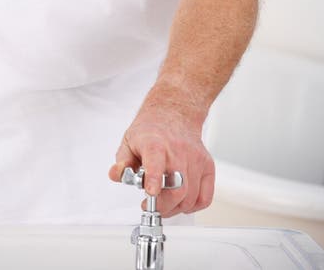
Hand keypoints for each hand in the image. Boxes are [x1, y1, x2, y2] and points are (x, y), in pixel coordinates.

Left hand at [108, 90, 214, 216]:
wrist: (173, 114)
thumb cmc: (151, 130)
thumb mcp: (129, 142)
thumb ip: (122, 162)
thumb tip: (116, 174)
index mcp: (155, 143)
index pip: (156, 161)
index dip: (154, 179)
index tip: (151, 192)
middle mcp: (178, 151)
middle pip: (178, 188)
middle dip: (164, 206)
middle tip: (152, 206)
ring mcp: (195, 159)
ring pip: (191, 197)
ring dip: (176, 208)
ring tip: (164, 202)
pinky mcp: (207, 165)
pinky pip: (205, 197)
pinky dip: (193, 206)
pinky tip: (181, 202)